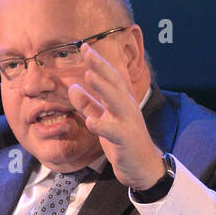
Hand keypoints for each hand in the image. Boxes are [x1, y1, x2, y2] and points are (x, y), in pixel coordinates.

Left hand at [68, 44, 164, 189]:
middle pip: (115, 83)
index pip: (110, 77)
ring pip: (117, 101)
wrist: (143, 168)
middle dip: (101, 66)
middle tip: (87, 51)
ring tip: (88, 75)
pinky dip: (103, 126)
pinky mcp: (127, 141)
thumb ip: (88, 104)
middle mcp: (127, 107)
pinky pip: (114, 132)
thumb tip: (72, 87)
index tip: (84, 46)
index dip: (98, 62)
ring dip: (103, 88)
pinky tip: (91, 122)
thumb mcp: (103, 120)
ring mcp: (128, 123)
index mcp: (122, 101)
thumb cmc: (123, 141)